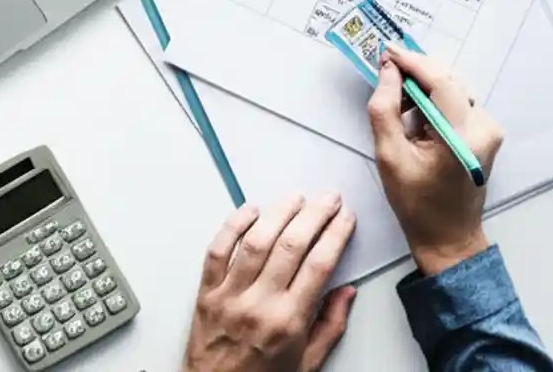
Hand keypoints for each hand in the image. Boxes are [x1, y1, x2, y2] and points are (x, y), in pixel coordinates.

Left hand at [183, 195, 358, 371]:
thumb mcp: (307, 363)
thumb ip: (330, 326)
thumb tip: (347, 292)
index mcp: (289, 322)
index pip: (319, 265)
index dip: (336, 235)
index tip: (346, 218)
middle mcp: (259, 304)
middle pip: (291, 246)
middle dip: (314, 215)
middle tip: (328, 198)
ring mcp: (230, 296)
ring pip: (256, 242)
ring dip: (278, 213)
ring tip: (296, 198)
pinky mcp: (206, 293)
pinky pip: (217, 251)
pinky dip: (232, 226)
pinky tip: (250, 210)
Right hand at [367, 45, 503, 275]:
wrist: (449, 236)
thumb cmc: (417, 204)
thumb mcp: (390, 157)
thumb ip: (385, 110)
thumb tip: (388, 72)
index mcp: (462, 137)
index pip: (440, 82)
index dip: (412, 62)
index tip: (388, 51)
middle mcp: (484, 128)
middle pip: (448, 81)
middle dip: (416, 73)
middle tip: (386, 73)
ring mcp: (489, 130)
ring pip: (453, 90)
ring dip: (425, 88)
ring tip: (398, 102)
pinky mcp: (486, 133)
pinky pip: (458, 104)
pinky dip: (436, 102)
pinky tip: (416, 117)